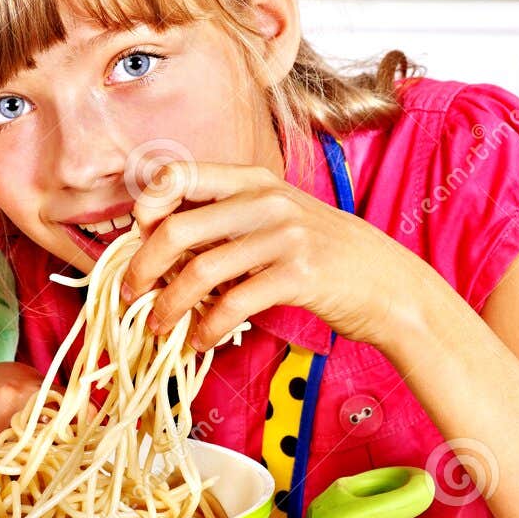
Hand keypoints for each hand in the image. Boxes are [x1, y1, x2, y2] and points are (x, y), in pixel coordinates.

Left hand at [124, 161, 435, 351]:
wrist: (389, 285)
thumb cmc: (325, 257)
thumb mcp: (276, 221)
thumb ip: (226, 224)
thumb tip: (159, 248)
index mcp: (254, 180)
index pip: (177, 175)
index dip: (145, 207)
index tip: (135, 241)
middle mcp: (266, 200)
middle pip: (175, 227)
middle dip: (141, 268)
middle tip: (129, 295)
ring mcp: (284, 235)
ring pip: (198, 272)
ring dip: (167, 307)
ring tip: (158, 327)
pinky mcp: (297, 275)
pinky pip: (232, 305)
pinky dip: (206, 330)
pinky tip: (200, 342)